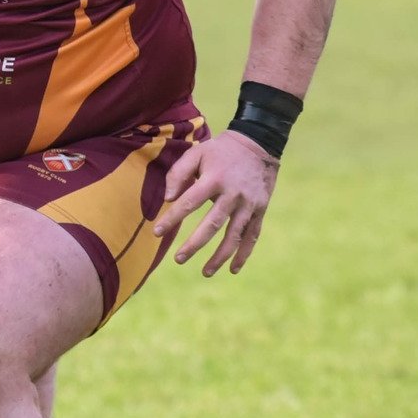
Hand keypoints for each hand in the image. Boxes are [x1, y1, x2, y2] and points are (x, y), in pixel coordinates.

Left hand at [153, 131, 278, 274]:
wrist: (257, 144)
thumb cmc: (220, 151)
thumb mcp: (197, 153)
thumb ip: (179, 173)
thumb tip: (168, 198)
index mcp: (214, 179)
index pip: (189, 203)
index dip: (172, 218)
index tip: (157, 232)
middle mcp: (233, 194)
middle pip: (212, 224)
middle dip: (194, 244)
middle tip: (178, 260)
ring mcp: (249, 204)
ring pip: (234, 235)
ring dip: (220, 256)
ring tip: (205, 272)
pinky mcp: (260, 210)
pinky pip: (252, 235)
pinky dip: (244, 253)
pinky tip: (233, 269)